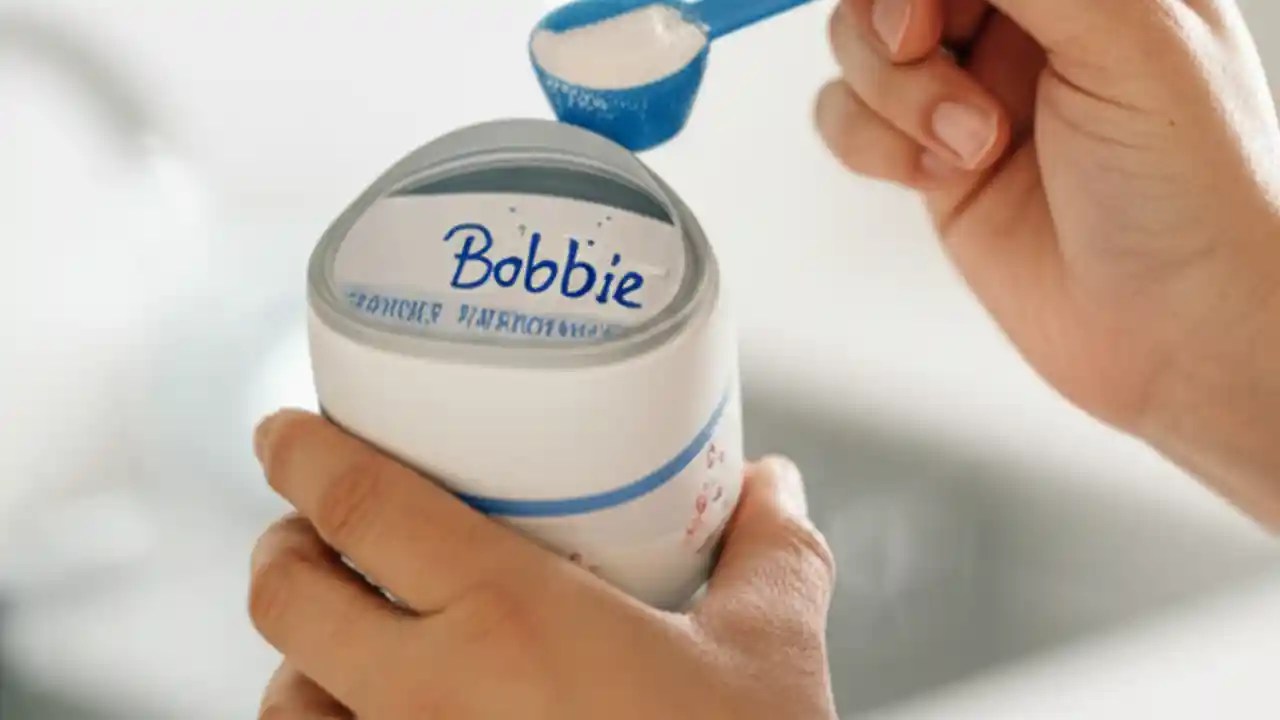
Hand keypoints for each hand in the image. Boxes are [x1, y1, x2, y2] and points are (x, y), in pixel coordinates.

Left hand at [249, 410, 837, 719]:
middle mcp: (428, 699)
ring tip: (344, 644)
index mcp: (507, 619)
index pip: (360, 505)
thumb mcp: (771, 656)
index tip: (286, 434)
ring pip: (284, 701)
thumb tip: (772, 485)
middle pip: (286, 599)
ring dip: (299, 657)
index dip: (303, 454)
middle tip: (317, 533)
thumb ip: (772, 553)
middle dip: (284, 549)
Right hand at [817, 0, 1279, 524]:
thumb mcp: (1131, 38)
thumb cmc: (1195, 193)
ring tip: (973, 144)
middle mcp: (1023, 25)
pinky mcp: (929, 161)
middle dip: (895, 24)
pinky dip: (875, 147)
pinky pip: (847, 121)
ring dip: (896, 97)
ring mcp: (968, 93)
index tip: (925, 10)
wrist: (1175, 333)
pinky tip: (943, 175)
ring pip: (858, 49)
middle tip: (924, 47)